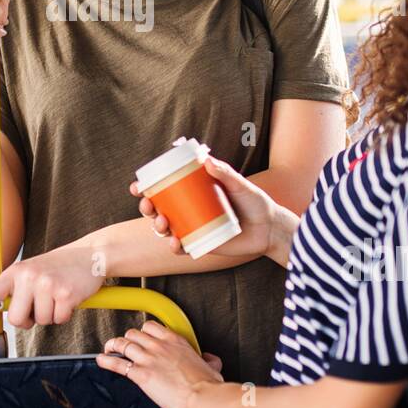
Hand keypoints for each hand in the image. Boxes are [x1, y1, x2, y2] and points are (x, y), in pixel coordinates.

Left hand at [0, 244, 102, 333]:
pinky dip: (64, 315)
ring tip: (57, 297)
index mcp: (17, 270)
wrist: (90, 254)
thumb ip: (16, 289)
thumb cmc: (59, 266)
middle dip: (27, 321)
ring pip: (41, 321)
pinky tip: (68, 299)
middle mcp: (29, 276)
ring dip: (50, 315)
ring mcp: (47, 284)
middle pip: (16, 318)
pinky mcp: (66, 294)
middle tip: (38, 309)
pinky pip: (59, 319)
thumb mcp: (31, 270)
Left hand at [96, 321, 223, 407]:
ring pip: (123, 344)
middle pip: (134, 333)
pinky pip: (118, 363)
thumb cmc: (206, 385)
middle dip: (127, 338)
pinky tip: (101, 360)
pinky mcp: (141, 374)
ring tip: (109, 348)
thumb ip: (208, 360)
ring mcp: (149, 358)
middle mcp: (159, 346)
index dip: (143, 331)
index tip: (141, 336)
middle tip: (123, 344)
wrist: (202, 396)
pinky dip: (107, 361)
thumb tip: (210, 360)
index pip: (151, 326)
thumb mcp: (211, 367)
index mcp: (175, 341)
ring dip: (113, 346)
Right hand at [130, 156, 275, 258]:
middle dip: (147, 209)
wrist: (269, 229)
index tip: (138, 187)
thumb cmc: (255, 202)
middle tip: (148, 207)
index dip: (147, 188)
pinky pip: (182, 247)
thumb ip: (225, 173)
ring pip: (166, 229)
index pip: (165, 188)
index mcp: (194, 192)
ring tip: (164, 225)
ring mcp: (194, 228)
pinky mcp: (201, 244)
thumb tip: (206, 160)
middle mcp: (190, 210)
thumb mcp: (240, 185)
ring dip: (157, 227)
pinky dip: (174, 247)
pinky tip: (175, 244)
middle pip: (159, 209)